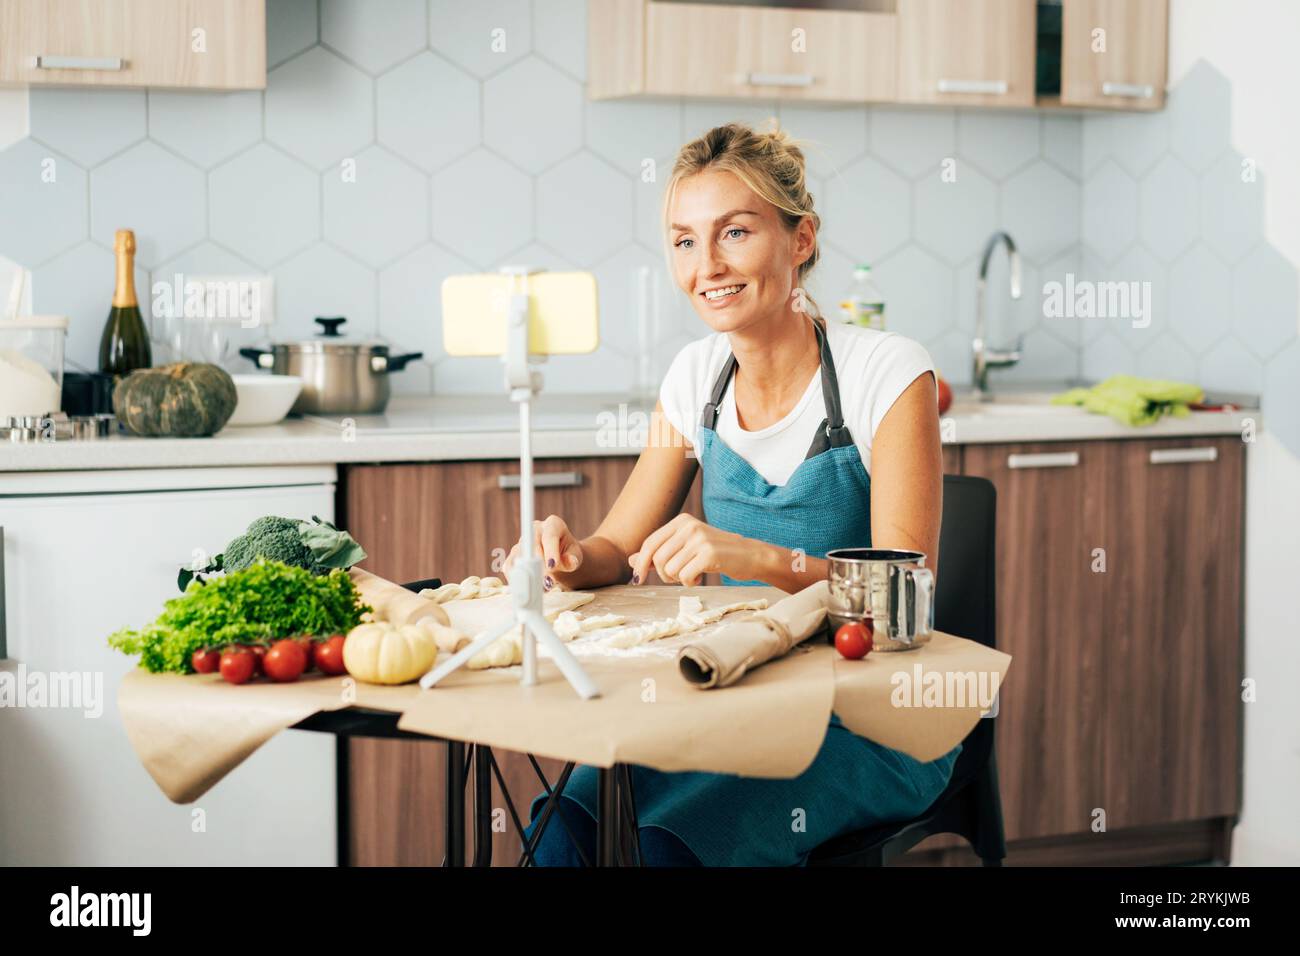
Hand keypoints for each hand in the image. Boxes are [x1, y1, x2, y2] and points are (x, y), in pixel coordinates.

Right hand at [502, 514, 583, 588]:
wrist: (560, 556)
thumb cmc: (569, 553)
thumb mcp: (576, 555)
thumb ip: (573, 559)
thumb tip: (570, 562)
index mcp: (553, 524)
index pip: (550, 536)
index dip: (550, 551)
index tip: (552, 566)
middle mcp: (535, 529)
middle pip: (532, 547)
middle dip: (538, 566)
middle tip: (546, 582)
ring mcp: (522, 541)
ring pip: (518, 557)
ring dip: (526, 574)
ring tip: (538, 587)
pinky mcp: (514, 554)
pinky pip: (509, 566)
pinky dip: (515, 578)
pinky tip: (525, 588)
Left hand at [628, 514, 754, 586]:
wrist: (750, 555)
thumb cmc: (716, 553)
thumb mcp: (686, 548)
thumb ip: (659, 553)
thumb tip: (631, 560)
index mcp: (681, 521)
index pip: (650, 543)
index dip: (641, 563)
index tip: (638, 579)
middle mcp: (689, 526)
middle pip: (658, 558)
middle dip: (664, 575)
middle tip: (678, 577)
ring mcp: (699, 539)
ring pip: (670, 569)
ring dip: (678, 579)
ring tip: (692, 575)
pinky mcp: (709, 554)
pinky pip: (685, 577)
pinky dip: (689, 583)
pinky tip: (701, 577)